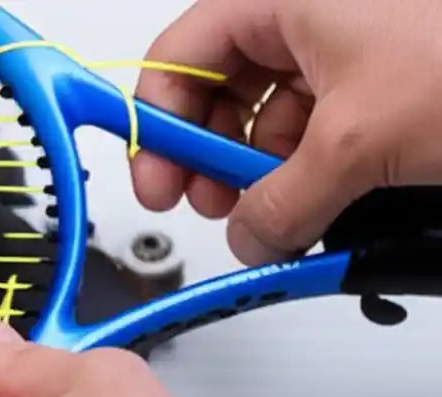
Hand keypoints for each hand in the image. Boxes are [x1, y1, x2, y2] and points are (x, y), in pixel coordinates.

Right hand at [131, 0, 441, 265]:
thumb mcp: (358, 142)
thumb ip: (281, 202)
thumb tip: (249, 238)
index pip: (181, 54)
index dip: (157, 119)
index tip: (154, 174)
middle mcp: (309, 19)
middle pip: (221, 90)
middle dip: (209, 155)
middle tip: (204, 202)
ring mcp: (346, 53)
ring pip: (269, 118)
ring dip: (258, 175)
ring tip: (267, 217)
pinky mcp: (378, 89)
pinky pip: (315, 135)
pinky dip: (305, 177)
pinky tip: (309, 210)